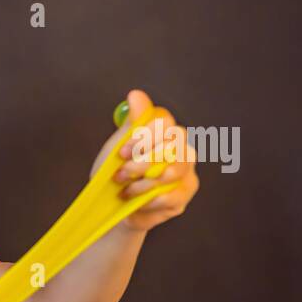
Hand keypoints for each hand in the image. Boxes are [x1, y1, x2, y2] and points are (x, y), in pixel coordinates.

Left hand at [90, 88, 199, 231]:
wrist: (114, 206)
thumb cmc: (118, 174)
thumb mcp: (117, 148)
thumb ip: (131, 124)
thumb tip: (136, 95)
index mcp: (163, 132)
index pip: (165, 122)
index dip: (144, 136)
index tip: (123, 152)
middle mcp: (181, 148)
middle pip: (173, 145)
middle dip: (143, 162)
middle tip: (122, 173)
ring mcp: (186, 171)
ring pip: (173, 171)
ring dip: (143, 182)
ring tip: (126, 189)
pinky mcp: (185, 193)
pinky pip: (172, 194)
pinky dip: (148, 200)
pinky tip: (136, 201)